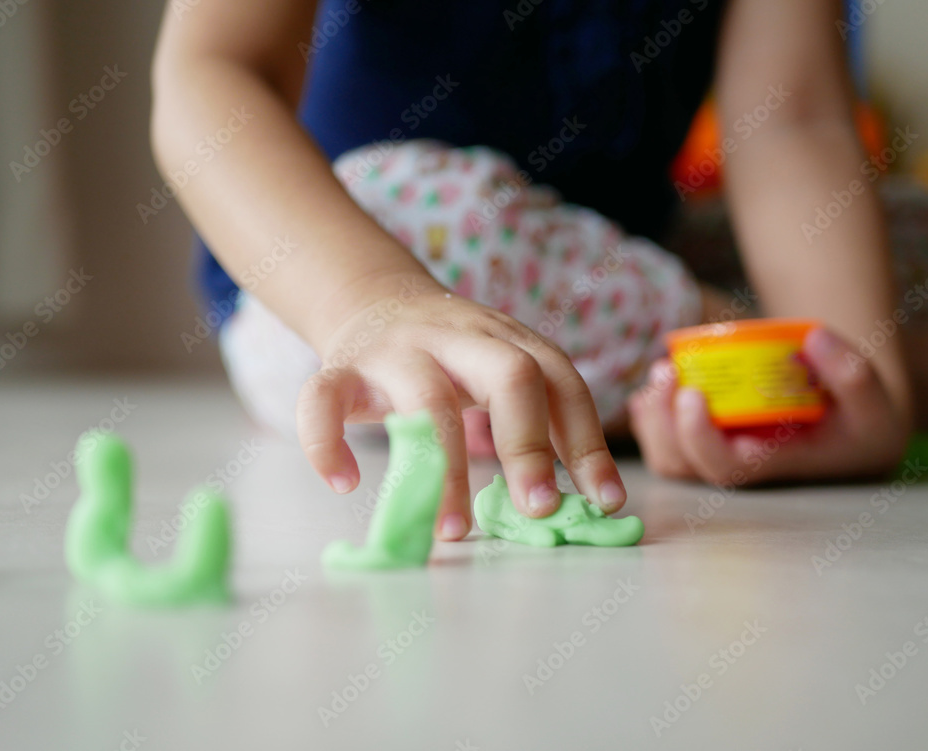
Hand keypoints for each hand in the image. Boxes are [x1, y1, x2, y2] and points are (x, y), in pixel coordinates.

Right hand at [295, 272, 627, 539]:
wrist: (373, 300)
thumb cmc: (449, 356)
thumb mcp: (498, 367)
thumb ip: (535, 419)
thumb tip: (581, 501)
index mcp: (506, 340)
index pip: (561, 381)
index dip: (586, 440)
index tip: (604, 501)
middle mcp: (458, 339)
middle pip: (510, 376)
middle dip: (529, 446)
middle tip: (538, 510)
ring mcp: (398, 351)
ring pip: (426, 402)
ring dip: (444, 469)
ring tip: (452, 528)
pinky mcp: (341, 368)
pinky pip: (323, 400)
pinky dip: (327, 443)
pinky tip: (344, 483)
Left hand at [628, 328, 909, 484]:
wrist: (849, 436)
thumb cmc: (859, 421)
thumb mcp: (872, 401)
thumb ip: (850, 373)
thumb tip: (814, 338)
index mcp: (776, 463)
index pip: (725, 466)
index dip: (699, 437)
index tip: (691, 393)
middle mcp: (740, 468)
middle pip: (683, 463)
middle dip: (664, 420)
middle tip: (666, 370)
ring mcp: (719, 458)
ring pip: (668, 458)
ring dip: (653, 418)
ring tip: (661, 371)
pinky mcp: (708, 443)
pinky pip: (666, 444)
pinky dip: (650, 418)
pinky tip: (654, 385)